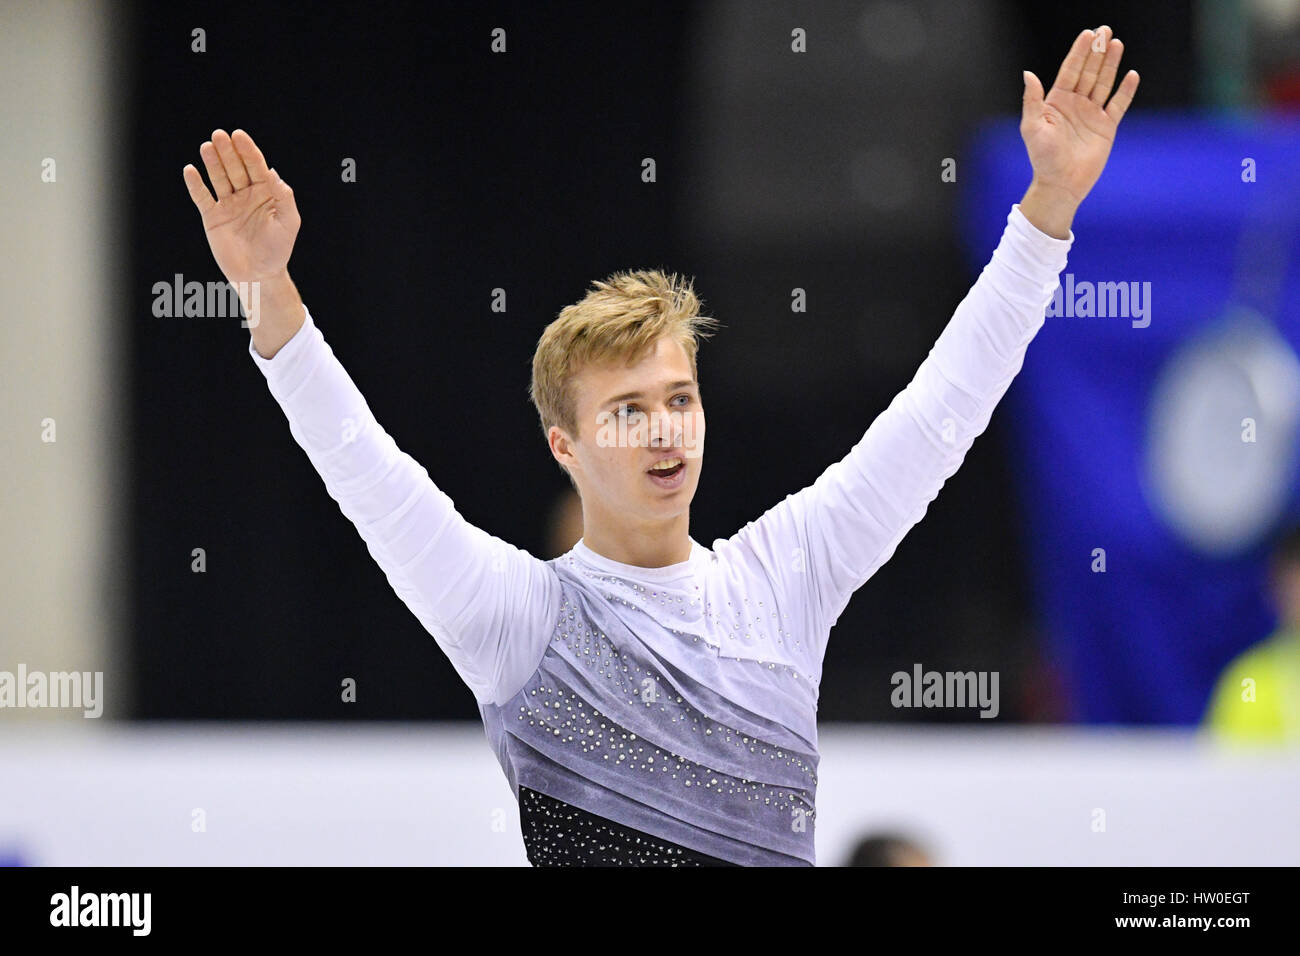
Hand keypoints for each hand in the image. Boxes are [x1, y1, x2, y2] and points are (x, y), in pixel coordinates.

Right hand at [182, 129, 300, 285]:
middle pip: (235, 168)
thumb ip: (283, 198)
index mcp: (265, 193)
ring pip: (218, 178)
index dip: (248, 151)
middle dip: (228, 152)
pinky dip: (195, 185)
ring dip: (212, 162)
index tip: (239, 136)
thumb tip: (272, 173)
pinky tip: (190, 170)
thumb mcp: (288, 223)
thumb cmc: (278, 250)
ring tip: (207, 146)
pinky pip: (202, 197)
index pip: (256, 166)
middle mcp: (245, 195)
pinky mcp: (213, 217)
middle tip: (219, 135)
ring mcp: (228, 204)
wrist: (259, 275)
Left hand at [1019, 26, 1138, 233]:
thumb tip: (1028, 73)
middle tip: (1105, 30)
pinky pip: (1118, 104)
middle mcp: (1075, 105)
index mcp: (1056, 102)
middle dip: (1096, 51)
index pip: (1070, 70)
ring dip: (1110, 64)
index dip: (1078, 52)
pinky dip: (1126, 90)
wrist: (1060, 184)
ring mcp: (1092, 114)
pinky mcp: (1106, 127)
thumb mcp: (1031, 127)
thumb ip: (1032, 100)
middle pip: (1088, 72)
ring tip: (1116, 43)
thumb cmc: (1042, 158)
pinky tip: (1132, 75)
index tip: (1087, 34)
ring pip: (1103, 83)